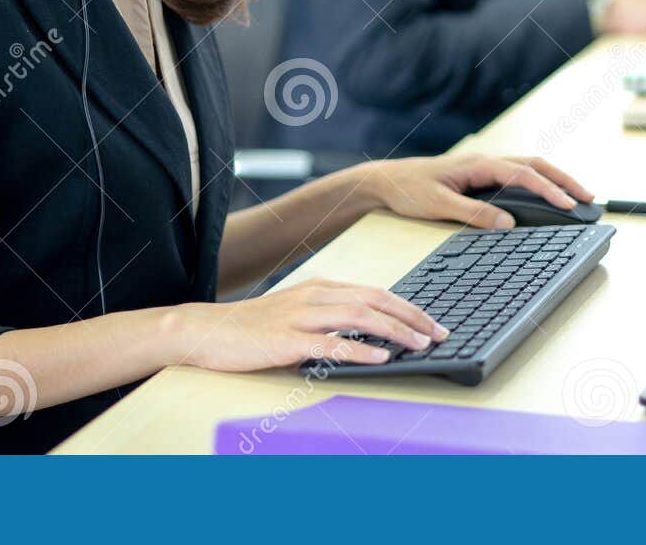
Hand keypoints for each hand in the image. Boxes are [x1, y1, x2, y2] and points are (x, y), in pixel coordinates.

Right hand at [171, 278, 447, 371]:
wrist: (206, 330)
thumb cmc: (251, 327)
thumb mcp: (296, 314)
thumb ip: (328, 319)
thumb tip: (368, 335)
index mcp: (320, 288)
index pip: (375, 291)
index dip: (408, 306)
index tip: (432, 322)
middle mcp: (315, 296)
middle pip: (376, 299)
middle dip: (413, 316)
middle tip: (439, 333)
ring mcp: (301, 316)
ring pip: (360, 316)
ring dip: (395, 330)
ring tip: (420, 344)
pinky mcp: (287, 339)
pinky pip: (331, 344)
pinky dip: (360, 350)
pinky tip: (381, 357)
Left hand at [359, 153, 594, 230]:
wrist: (386, 180)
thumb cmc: (408, 190)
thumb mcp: (437, 205)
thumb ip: (472, 214)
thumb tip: (508, 225)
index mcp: (477, 165)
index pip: (522, 174)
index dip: (548, 189)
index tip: (568, 205)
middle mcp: (485, 162)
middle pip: (534, 164)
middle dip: (564, 179)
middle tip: (588, 198)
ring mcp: (484, 167)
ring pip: (528, 167)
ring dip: (554, 179)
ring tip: (577, 197)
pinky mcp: (481, 176)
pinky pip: (517, 175)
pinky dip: (539, 182)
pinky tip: (547, 196)